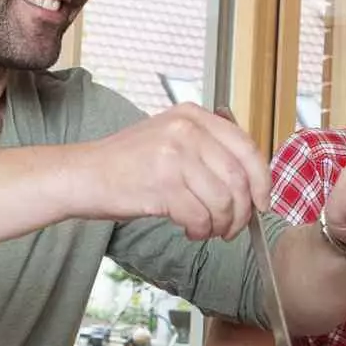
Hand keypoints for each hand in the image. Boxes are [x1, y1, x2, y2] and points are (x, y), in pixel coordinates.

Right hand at [74, 104, 268, 240]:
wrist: (83, 175)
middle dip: (243, 211)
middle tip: (234, 227)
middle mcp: (186, 129)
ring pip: (223, 200)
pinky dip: (200, 230)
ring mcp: (174, 154)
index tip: (262, 203)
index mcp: (193, 115)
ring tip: (208, 230)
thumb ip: (207, 149)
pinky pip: (200, 216)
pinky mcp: (162, 183)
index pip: (246, 147)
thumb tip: (250, 182)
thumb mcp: (170, 139)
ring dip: (221, 225)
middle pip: (239, 178)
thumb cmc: (126, 164)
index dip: (262, 180)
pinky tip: (190, 230)